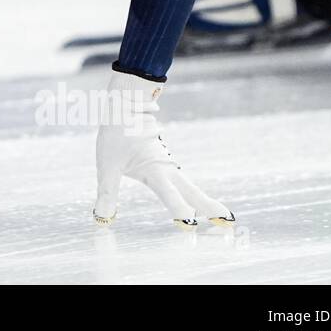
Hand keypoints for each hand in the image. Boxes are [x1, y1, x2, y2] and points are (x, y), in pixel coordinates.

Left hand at [92, 68, 234, 228]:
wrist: (124, 104)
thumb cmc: (115, 133)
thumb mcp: (107, 166)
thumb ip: (107, 193)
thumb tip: (102, 218)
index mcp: (154, 168)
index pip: (170, 194)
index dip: (179, 210)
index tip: (190, 225)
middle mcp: (165, 167)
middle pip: (191, 191)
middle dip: (209, 206)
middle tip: (228, 222)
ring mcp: (167, 163)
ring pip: (188, 185)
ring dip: (203, 200)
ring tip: (219, 215)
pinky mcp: (163, 161)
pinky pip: (180, 180)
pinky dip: (190, 192)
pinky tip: (193, 200)